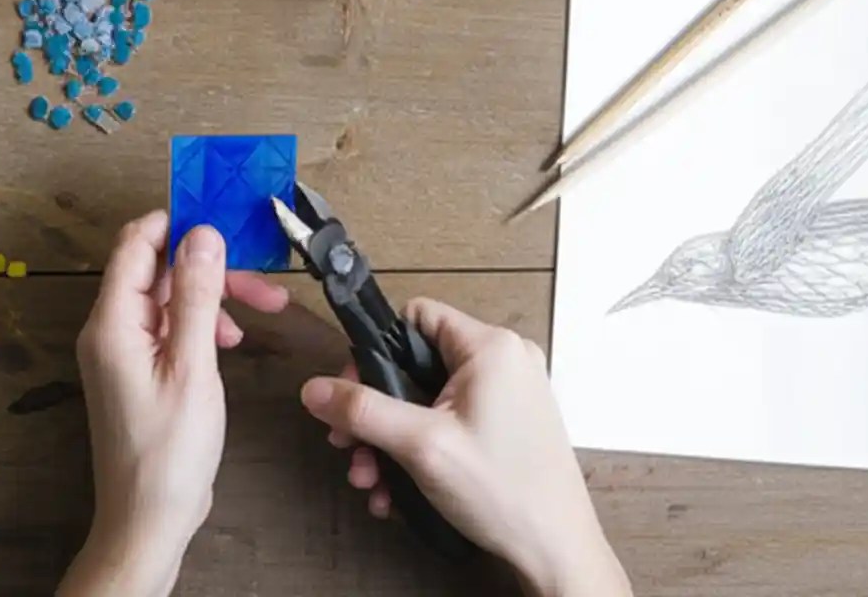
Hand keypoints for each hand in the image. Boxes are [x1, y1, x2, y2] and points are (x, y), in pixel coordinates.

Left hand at [58, 211, 288, 596]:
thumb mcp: (192, 367)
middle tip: (261, 284)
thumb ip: (196, 297)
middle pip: (157, 269)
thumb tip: (202, 236)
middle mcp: (109, 330)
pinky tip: (228, 342)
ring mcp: (123, 351)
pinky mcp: (139, 371)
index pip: (136, 243)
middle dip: (209, 267)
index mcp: (112, 323)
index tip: (225, 222)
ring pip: (168, 298)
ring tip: (256, 314)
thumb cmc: (168, 453)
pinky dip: (201, 325)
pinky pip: (169, 327)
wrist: (149, 517)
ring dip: (212, 297)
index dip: (178, 225)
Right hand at [299, 299, 630, 596]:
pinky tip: (397, 490)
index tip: (351, 389)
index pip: (416, 316)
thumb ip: (363, 411)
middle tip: (350, 445)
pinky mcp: (508, 424)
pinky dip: (420, 449)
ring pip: (428, 400)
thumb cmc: (502, 490)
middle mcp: (504, 361)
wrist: (555, 550)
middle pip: (416, 364)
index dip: (376, 349)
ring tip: (371, 480)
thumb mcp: (421, 445)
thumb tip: (312, 388)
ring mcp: (509, 394)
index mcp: (490, 347)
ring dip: (391, 439)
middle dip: (376, 411)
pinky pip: (450, 422)